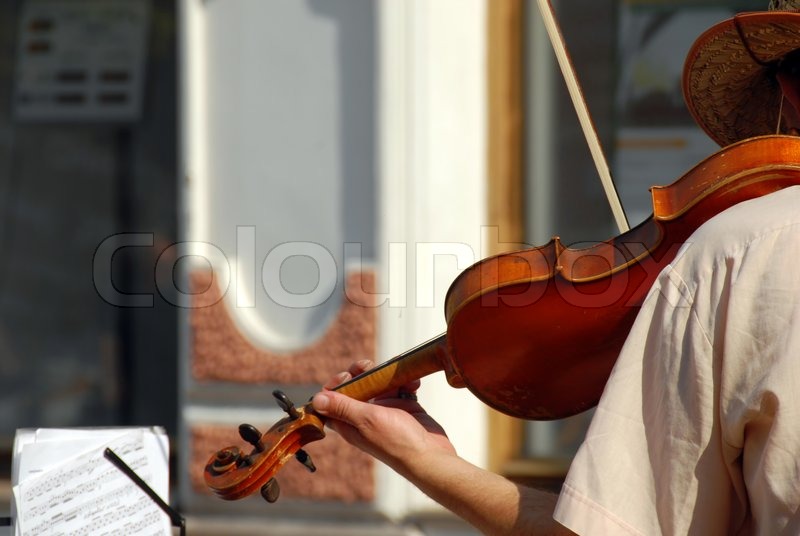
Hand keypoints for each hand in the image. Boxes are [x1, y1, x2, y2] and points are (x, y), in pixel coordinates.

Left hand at [311, 360, 455, 472]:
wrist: (431, 456)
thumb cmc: (398, 443)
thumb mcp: (367, 420)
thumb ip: (343, 407)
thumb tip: (316, 399)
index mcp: (350, 423)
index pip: (332, 400)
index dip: (335, 385)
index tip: (347, 376)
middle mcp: (365, 417)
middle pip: (356, 387)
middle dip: (361, 373)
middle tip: (368, 365)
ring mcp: (385, 412)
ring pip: (379, 384)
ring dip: (387, 375)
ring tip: (397, 372)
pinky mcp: (404, 409)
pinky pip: (400, 388)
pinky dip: (406, 382)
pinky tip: (413, 384)